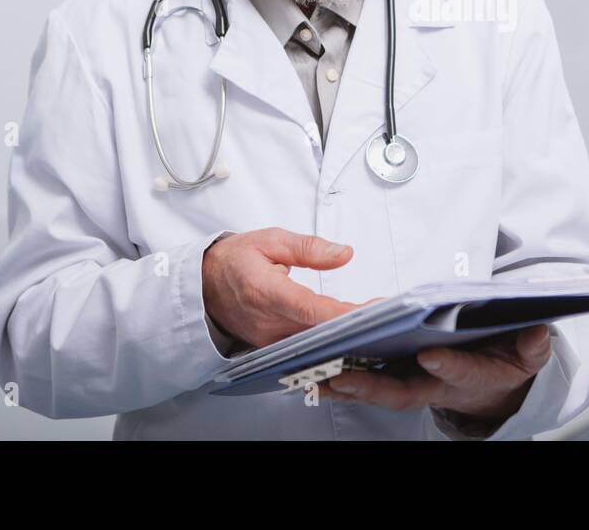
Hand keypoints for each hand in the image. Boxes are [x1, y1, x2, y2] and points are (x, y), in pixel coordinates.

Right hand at [202, 228, 370, 346]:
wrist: (202, 285)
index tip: (371, 311)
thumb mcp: (270, 240)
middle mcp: (268, 323)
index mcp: (267, 293)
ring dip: (343, 335)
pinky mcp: (270, 347)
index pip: (311, 310)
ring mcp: (268, 340)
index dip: (343, 314)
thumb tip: (343, 254)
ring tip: (375, 321)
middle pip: (318, 332)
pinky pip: (304, 347)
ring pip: (313, 344)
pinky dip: (327, 340)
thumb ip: (308, 248)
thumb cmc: (234, 261)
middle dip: (354, 325)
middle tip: (387, 315)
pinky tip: (349, 332)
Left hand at [316, 325, 552, 423]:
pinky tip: (316, 371)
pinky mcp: (397, 378)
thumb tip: (537, 332)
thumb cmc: (506, 363)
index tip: (431, 355)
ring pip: (377, 390)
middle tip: (345, 377)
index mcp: (470, 375)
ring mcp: (414, 384)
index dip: (447, 366)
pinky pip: (366, 382)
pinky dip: (341, 380)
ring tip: (316, 376)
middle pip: (402, 392)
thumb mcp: (528, 355)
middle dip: (373, 387)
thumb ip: (532, 346)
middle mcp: (435, 386)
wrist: (494, 385)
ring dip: (346, 387)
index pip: (459, 372)